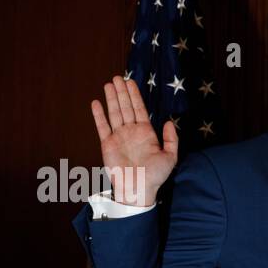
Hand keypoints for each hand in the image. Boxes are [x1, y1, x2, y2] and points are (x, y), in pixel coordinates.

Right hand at [89, 76, 177, 206]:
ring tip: (108, 84)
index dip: (135, 95)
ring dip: (111, 98)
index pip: (139, 109)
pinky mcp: (107, 144)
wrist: (139, 189)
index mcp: (146, 133)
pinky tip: (96, 103)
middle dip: (122, 92)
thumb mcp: (170, 157)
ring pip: (114, 113)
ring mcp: (119, 137)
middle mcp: (131, 132)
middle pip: (126, 107)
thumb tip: (169, 122)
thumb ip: (171, 139)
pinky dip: (98, 115)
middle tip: (117, 78)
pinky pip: (102, 126)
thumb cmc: (155, 176)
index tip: (130, 82)